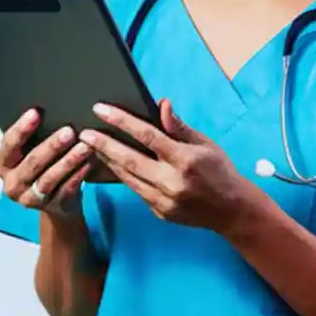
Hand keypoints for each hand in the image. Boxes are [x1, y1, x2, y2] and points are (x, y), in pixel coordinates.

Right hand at [0, 108, 94, 218]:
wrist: (56, 204)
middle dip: (51, 146)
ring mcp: (30, 199)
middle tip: (69, 131)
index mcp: (4, 165)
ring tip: (84, 146)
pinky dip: (78, 175)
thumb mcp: (32, 153)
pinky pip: (66, 190)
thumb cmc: (43, 168)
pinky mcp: (51, 208)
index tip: (36, 112)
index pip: (9, 145)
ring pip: (50, 178)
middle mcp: (12, 184)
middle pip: (31, 163)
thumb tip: (48, 109)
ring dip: (68, 161)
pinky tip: (89, 163)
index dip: (22, 129)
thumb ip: (35, 138)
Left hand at [80, 98, 256, 231]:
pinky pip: (135, 190)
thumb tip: (161, 104)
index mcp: (185, 160)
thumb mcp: (205, 143)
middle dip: (103, 144)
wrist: (232, 210)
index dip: (122, 121)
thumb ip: (179, 127)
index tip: (101, 110)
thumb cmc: (219, 170)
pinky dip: (121, 176)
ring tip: (90, 146)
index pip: (147, 136)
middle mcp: (172, 182)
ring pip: (127, 177)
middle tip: (83, 133)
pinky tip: (109, 164)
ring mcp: (164, 200)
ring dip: (107, 161)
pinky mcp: (159, 212)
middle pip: (129, 159)